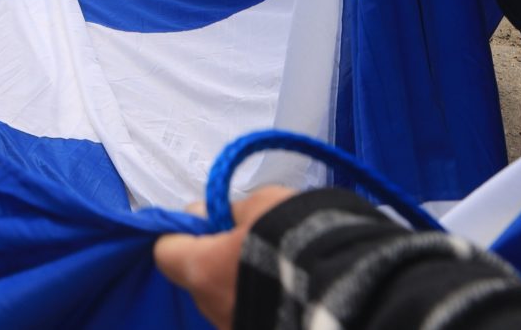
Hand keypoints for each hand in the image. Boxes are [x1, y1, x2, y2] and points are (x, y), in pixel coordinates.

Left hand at [153, 186, 295, 329]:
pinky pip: (252, 315)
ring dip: (242, 284)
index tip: (206, 220)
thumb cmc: (299, 239)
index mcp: (203, 272)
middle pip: (199, 280)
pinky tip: (293, 291)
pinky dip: (265, 303)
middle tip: (251, 241)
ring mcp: (237, 329)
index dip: (181, 233)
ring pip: (227, 301)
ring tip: (280, 268)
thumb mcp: (264, 204)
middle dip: (216, 260)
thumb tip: (200, 214)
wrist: (355, 291)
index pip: (165, 252)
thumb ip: (227, 210)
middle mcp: (214, 309)